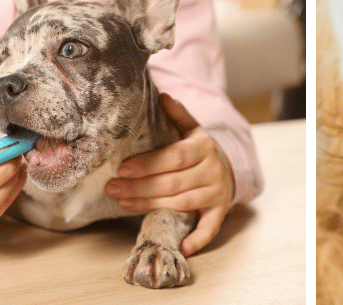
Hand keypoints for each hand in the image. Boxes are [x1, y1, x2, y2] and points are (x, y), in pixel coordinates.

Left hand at [105, 94, 235, 255]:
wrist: (230, 168)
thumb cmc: (200, 150)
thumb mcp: (192, 129)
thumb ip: (178, 114)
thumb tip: (162, 95)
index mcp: (203, 146)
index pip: (173, 157)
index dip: (147, 164)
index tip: (122, 168)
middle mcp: (212, 170)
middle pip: (172, 183)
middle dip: (139, 187)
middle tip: (113, 188)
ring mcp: (217, 192)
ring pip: (181, 203)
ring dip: (150, 206)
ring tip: (124, 202)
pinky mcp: (219, 211)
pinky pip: (210, 228)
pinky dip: (197, 239)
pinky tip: (181, 246)